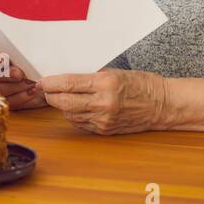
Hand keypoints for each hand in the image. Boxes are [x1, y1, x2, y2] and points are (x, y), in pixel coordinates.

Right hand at [0, 46, 46, 109]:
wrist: (50, 86)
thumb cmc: (42, 68)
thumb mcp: (38, 58)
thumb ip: (29, 55)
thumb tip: (29, 52)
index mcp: (0, 57)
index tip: (2, 60)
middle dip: (8, 74)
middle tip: (20, 75)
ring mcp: (1, 88)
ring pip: (1, 89)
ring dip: (18, 86)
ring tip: (32, 83)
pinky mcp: (8, 101)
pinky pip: (9, 101)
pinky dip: (22, 96)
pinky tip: (32, 92)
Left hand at [38, 69, 167, 134]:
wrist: (161, 105)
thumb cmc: (141, 84)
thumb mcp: (114, 73)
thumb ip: (90, 78)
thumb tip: (66, 81)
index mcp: (106, 84)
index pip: (69, 84)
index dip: (51, 83)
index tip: (42, 81)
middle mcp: (103, 103)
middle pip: (65, 103)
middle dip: (51, 96)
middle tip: (44, 89)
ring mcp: (104, 120)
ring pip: (70, 115)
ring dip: (61, 107)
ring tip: (59, 97)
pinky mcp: (105, 130)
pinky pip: (81, 124)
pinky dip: (74, 116)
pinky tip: (74, 109)